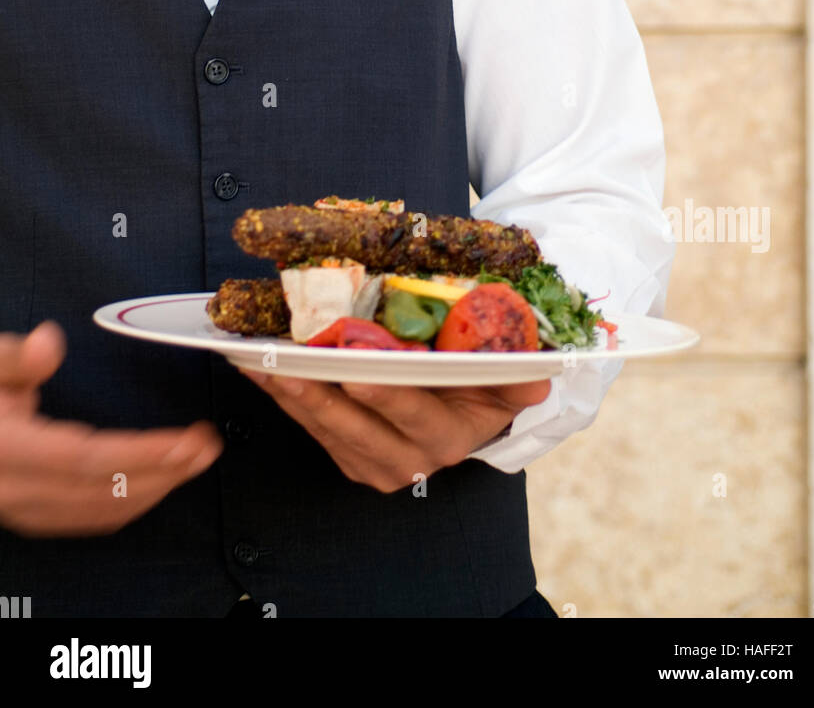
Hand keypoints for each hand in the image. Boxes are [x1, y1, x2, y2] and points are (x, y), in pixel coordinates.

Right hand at [0, 321, 222, 536]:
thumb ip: (14, 358)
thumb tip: (48, 342)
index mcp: (4, 451)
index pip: (85, 460)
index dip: (142, 453)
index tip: (188, 439)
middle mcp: (11, 490)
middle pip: (101, 491)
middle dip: (163, 471)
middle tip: (208, 445)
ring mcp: (20, 509)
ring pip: (98, 511)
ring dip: (154, 488)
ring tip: (194, 458)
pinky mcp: (29, 514)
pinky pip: (86, 518)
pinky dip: (128, 502)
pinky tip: (157, 482)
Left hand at [239, 368, 550, 491]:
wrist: (467, 418)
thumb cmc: (483, 387)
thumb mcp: (509, 383)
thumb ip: (519, 378)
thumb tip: (537, 378)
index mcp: (449, 438)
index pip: (416, 415)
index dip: (386, 396)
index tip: (357, 374)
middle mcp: (411, 461)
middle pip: (357, 429)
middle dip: (319, 397)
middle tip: (288, 366)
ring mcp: (376, 464)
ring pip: (327, 430)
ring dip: (292, 396)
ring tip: (264, 363)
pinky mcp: (349, 459)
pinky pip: (312, 428)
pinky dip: (287, 399)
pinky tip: (263, 371)